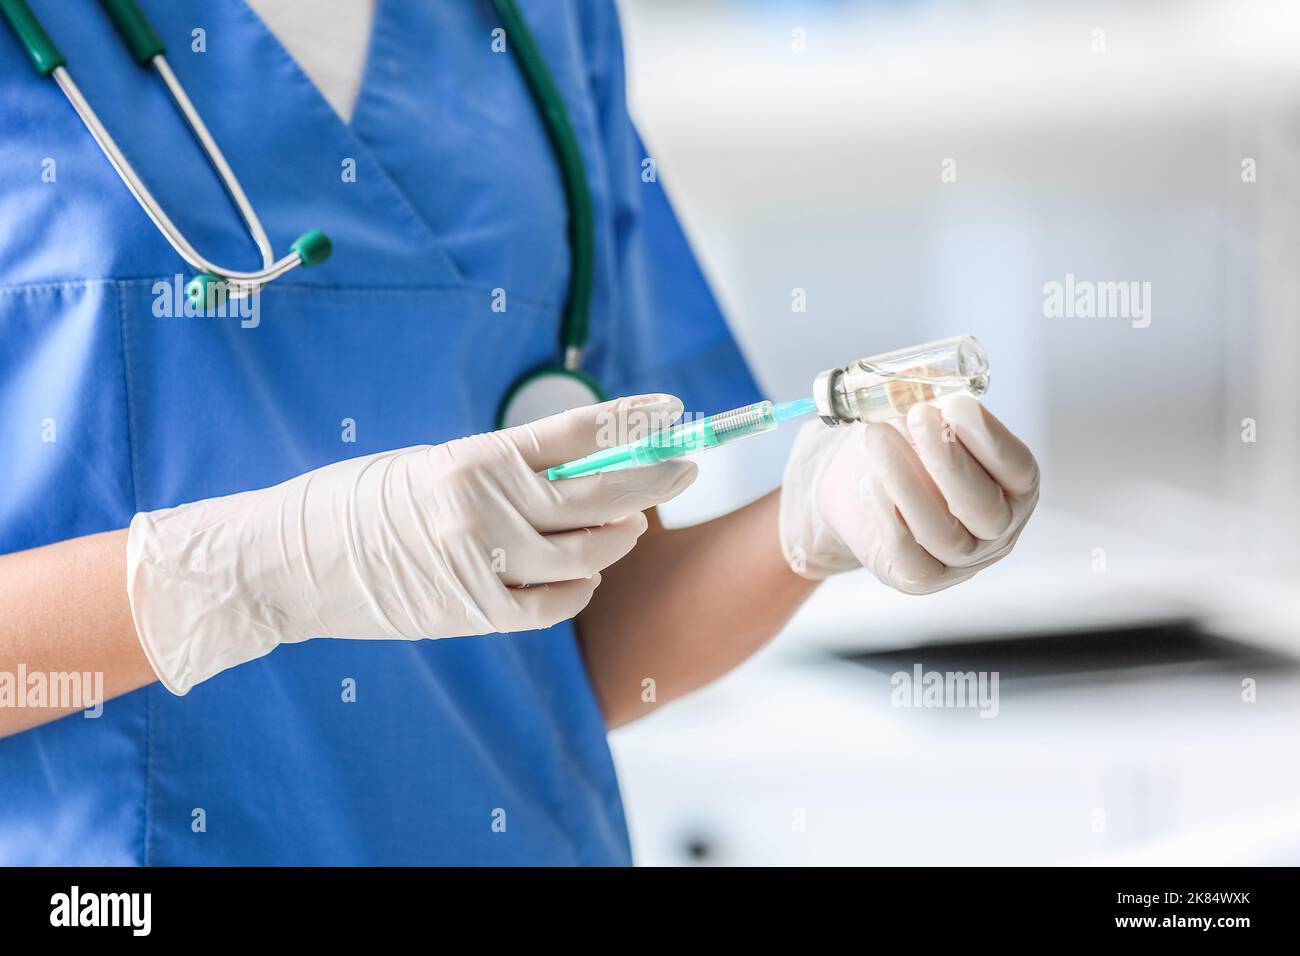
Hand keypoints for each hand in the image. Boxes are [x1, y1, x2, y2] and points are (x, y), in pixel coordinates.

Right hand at [126, 394, 694, 693]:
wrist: (289, 564)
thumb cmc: (358, 502)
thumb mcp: (432, 465)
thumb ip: (506, 472)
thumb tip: (587, 471)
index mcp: (474, 459)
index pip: (577, 433)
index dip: (634, 420)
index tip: (674, 411)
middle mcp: (485, 510)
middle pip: (601, 494)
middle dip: (656, 478)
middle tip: (687, 465)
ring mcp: (483, 566)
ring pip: (587, 555)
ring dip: (618, 538)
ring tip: (630, 525)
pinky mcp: (475, 614)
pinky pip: (556, 605)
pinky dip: (580, 589)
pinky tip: (585, 575)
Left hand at [779, 394, 1038, 592]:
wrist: (860, 487)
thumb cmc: (907, 448)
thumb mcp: (923, 420)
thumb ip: (932, 400)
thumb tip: (920, 379)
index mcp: (1014, 487)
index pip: (1016, 468)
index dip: (989, 438)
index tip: (956, 403)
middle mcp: (998, 528)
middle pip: (982, 506)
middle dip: (948, 460)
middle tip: (917, 417)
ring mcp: (962, 560)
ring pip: (942, 532)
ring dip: (906, 482)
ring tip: (877, 437)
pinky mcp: (921, 577)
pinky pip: (909, 556)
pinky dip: (887, 519)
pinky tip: (869, 484)